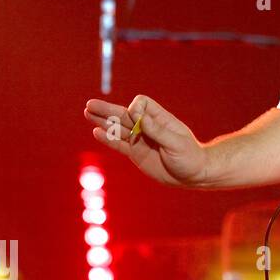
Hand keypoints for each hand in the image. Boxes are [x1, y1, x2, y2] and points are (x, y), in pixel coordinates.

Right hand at [84, 95, 207, 187]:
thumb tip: (138, 115)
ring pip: (118, 128)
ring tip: (87, 112)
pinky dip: (108, 139)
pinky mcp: (136, 153)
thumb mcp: (176, 143)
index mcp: (160, 119)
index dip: (134, 108)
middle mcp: (147, 127)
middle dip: (108, 109)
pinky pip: (119, 144)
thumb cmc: (189, 156)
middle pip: (124, 114)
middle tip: (90, 104)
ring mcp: (140, 140)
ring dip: (103, 121)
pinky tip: (96, 132)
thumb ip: (157, 130)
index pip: (141, 104)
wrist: (192, 175)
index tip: (134, 117)